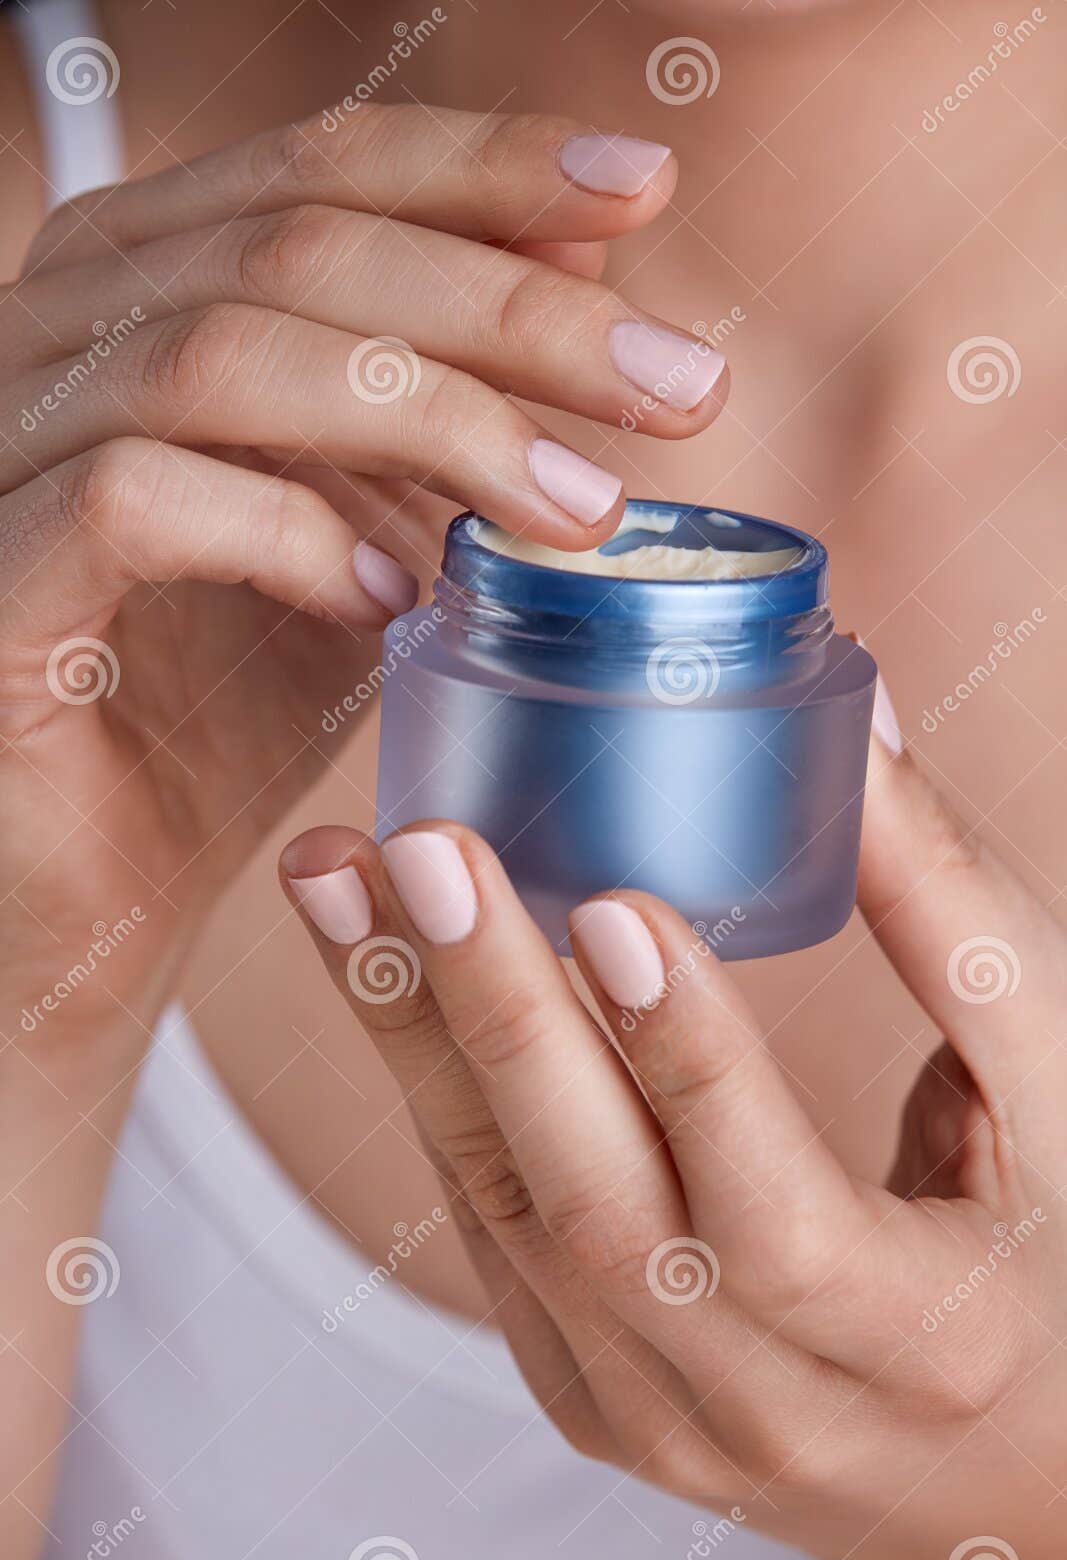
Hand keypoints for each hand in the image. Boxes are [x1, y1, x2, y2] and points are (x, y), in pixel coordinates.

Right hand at [1, 107, 721, 1029]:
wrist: (83, 881)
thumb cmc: (217, 713)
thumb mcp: (356, 538)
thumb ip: (433, 416)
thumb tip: (582, 279)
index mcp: (141, 291)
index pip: (318, 170)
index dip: (487, 166)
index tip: (646, 192)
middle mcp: (55, 334)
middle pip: (296, 244)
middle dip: (514, 311)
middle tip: (681, 390)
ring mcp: (4, 447)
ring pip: (223, 352)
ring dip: (436, 422)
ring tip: (577, 515)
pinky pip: (135, 498)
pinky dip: (287, 532)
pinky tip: (393, 600)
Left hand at [280, 718, 1066, 1559]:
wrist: (1015, 1471)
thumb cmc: (1057, 1252)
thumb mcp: (1055, 1085)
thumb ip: (950, 913)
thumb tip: (862, 726)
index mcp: (924, 1343)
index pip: (778, 1221)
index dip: (690, 1062)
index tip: (608, 903)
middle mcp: (775, 1412)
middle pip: (600, 1217)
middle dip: (495, 1019)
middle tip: (416, 851)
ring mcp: (665, 1424)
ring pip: (513, 1222)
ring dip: (415, 1041)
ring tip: (339, 886)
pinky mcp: (598, 1404)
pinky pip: (494, 1245)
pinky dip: (439, 1100)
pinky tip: (386, 978)